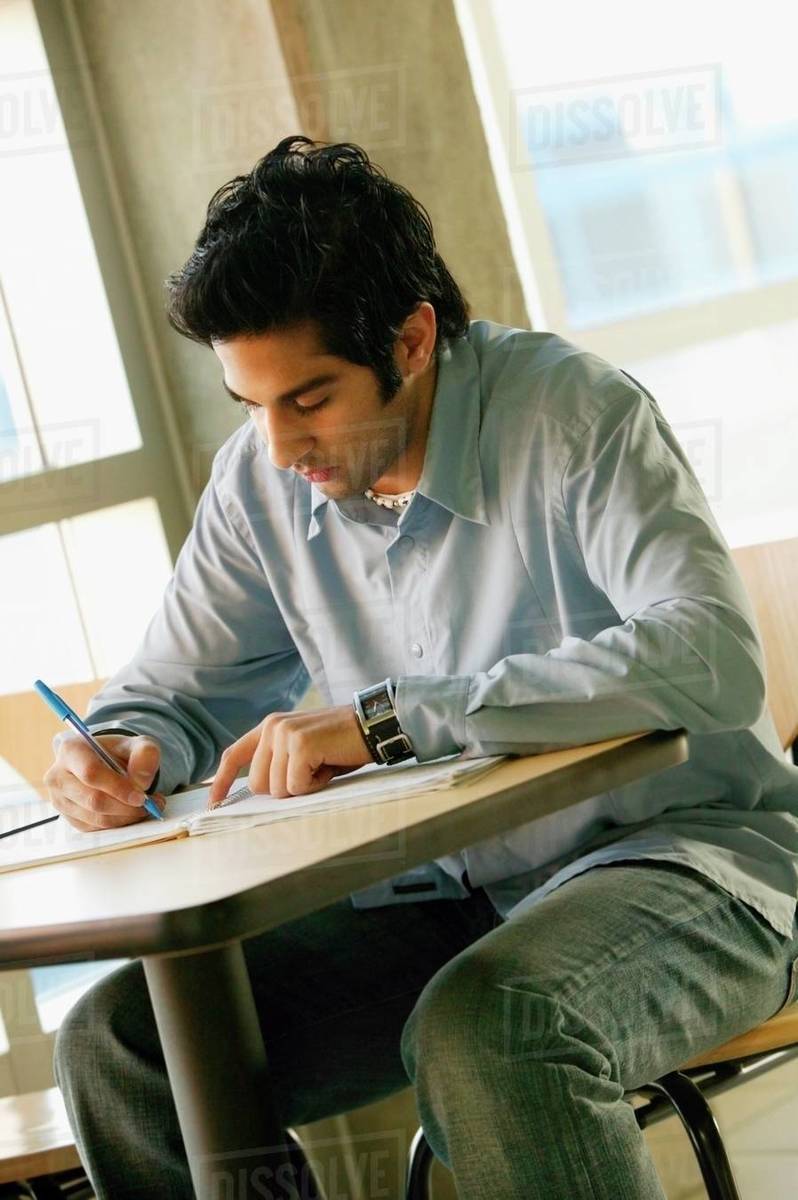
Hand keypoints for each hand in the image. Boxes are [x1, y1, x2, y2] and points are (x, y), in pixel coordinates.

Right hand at [44, 733, 166, 831]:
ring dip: (125, 817)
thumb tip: (142, 782)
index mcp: (71, 750)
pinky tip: (131, 812)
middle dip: (126, 807)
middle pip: (92, 800)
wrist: (104, 762)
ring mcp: (60, 800)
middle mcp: (58, 776)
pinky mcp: (68, 818)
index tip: (141, 796)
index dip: (118, 788)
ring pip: (95, 818)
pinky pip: (95, 828)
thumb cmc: (117, 752)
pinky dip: (118, 824)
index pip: (91, 773)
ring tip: (146, 807)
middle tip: (150, 804)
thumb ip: (145, 754)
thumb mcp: (136, 744)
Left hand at [208, 705, 373, 806]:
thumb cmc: (341, 744)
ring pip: (277, 789)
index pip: (234, 755)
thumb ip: (278, 763)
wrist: (373, 726)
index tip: (214, 803)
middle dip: (284, 789)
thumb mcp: (303, 750)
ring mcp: (285, 733)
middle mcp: (272, 726)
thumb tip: (257, 792)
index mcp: (270, 727)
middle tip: (311, 772)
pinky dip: (315, 785)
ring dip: (303, 787)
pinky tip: (328, 767)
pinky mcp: (300, 744)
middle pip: (257, 784)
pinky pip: (296, 786)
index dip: (222, 781)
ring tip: (322, 766)